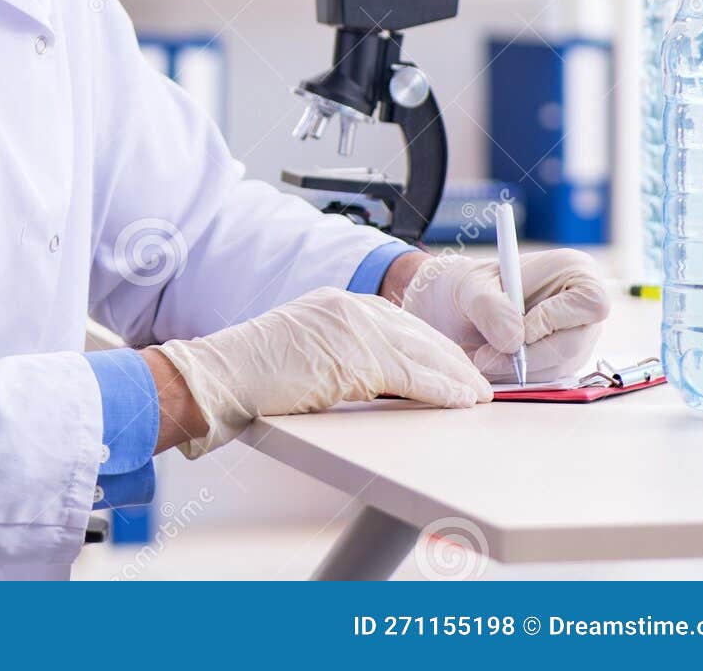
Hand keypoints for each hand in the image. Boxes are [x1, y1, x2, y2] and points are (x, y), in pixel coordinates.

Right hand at [151, 285, 491, 458]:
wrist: (224, 374)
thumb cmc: (254, 373)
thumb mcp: (304, 350)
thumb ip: (340, 352)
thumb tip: (375, 377)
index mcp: (334, 301)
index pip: (397, 318)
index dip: (430, 342)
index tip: (451, 361)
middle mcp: (347, 305)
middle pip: (415, 330)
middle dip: (450, 357)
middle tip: (477, 381)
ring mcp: (351, 328)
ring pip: (420, 351)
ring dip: (455, 375)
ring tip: (478, 395)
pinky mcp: (354, 357)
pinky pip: (411, 375)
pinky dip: (441, 390)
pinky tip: (459, 401)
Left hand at [400, 248, 610, 382]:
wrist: (451, 307)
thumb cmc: (464, 285)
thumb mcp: (466, 287)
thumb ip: (488, 307)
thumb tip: (514, 340)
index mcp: (572, 271)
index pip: (590, 303)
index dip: (556, 320)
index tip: (519, 328)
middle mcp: (581, 306)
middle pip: (576, 344)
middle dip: (528, 357)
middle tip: (485, 357)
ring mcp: (575, 336)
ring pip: (561, 368)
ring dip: (518, 370)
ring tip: (482, 355)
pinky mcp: (561, 360)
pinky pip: (548, 380)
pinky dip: (517, 377)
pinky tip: (492, 361)